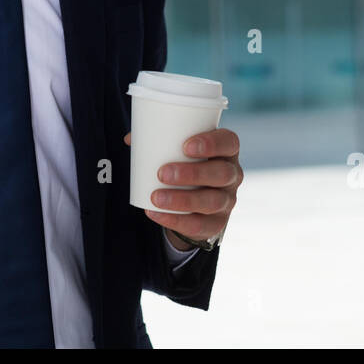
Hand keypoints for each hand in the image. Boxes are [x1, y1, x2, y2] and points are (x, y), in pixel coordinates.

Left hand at [123, 129, 241, 250]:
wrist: (194, 201)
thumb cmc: (185, 164)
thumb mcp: (178, 150)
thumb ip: (157, 139)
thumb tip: (130, 138)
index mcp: (226, 150)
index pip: (229, 142)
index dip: (212, 143)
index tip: (185, 146)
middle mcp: (233, 174)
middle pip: (222, 173)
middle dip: (192, 173)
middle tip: (162, 173)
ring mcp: (227, 200)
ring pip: (212, 201)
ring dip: (182, 200)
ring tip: (155, 197)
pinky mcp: (217, 223)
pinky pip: (200, 225)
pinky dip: (175, 220)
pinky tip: (155, 213)